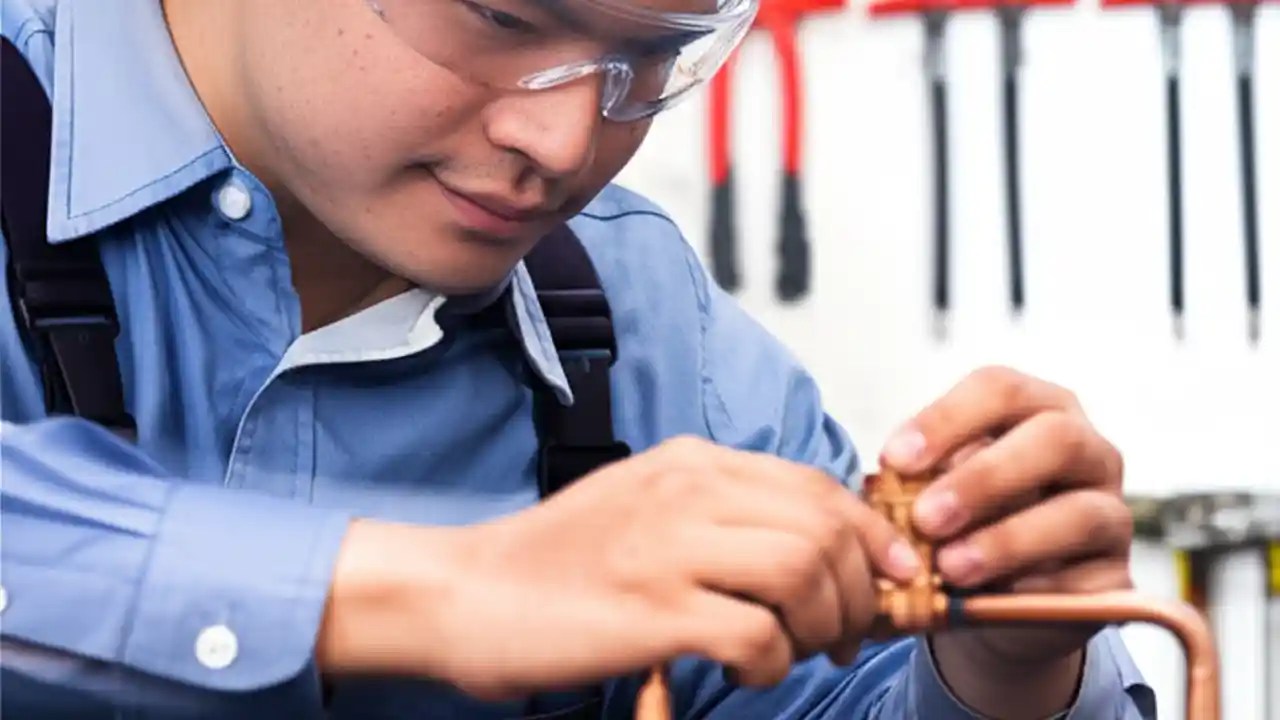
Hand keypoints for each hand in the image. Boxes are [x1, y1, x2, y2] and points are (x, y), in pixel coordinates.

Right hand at [317, 436, 918, 700]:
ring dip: (820, 627)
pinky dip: (771, 664)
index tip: (893, 578)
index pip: (817, 485)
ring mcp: (669, 546)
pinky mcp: (652, 608)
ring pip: (805, 573)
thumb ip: (720, 512)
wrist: (465, 593)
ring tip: (792, 653)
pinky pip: (758, 634)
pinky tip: (743, 671)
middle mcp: (688, 491)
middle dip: (859, 591)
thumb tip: (813, 546)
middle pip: (825, 529)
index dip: (871, 536)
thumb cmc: (555, 563)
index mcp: (691, 463)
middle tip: (846, 635)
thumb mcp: (645, 506)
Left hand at [878, 367, 1131, 712]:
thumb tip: (882, 485)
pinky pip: (1086, 579)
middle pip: (1053, 439)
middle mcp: (1086, 450)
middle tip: (926, 518)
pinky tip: (989, 599)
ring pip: (1078, 513)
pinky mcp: (1116, 577)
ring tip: (948, 567)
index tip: (894, 459)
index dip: (946, 419)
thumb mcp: (933, 493)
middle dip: (984, 478)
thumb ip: (917, 481)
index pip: (1000, 389)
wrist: (992, 597)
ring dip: (1006, 540)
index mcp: (1036, 409)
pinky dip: (1033, 588)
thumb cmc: (959, 523)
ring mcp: (1111, 512)